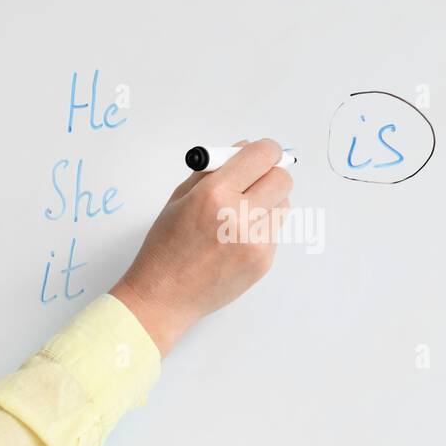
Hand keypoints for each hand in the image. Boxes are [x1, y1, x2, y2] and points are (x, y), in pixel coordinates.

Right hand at [109, 138, 292, 357]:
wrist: (162, 297)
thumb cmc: (165, 249)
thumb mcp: (178, 200)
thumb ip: (212, 172)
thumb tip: (243, 149)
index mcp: (213, 194)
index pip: (262, 155)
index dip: (264, 151)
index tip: (260, 155)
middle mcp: (238, 215)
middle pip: (282, 178)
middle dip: (269, 176)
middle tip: (252, 185)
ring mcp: (254, 241)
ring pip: (283, 204)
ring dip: (267, 203)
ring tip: (239, 218)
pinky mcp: (263, 261)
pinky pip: (275, 231)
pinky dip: (261, 230)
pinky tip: (235, 242)